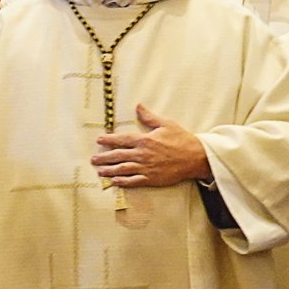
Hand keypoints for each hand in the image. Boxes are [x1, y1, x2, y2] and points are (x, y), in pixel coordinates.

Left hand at [93, 105, 210, 187]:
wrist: (196, 158)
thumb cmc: (182, 140)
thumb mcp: (166, 124)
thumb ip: (149, 117)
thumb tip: (138, 106)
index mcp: (145, 140)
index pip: (122, 139)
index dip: (108, 140)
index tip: (98, 140)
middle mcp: (142, 154)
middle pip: (118, 156)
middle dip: (104, 157)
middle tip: (93, 159)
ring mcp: (146, 168)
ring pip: (123, 169)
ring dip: (109, 170)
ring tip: (99, 171)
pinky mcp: (151, 178)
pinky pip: (134, 181)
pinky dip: (123, 182)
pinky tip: (115, 182)